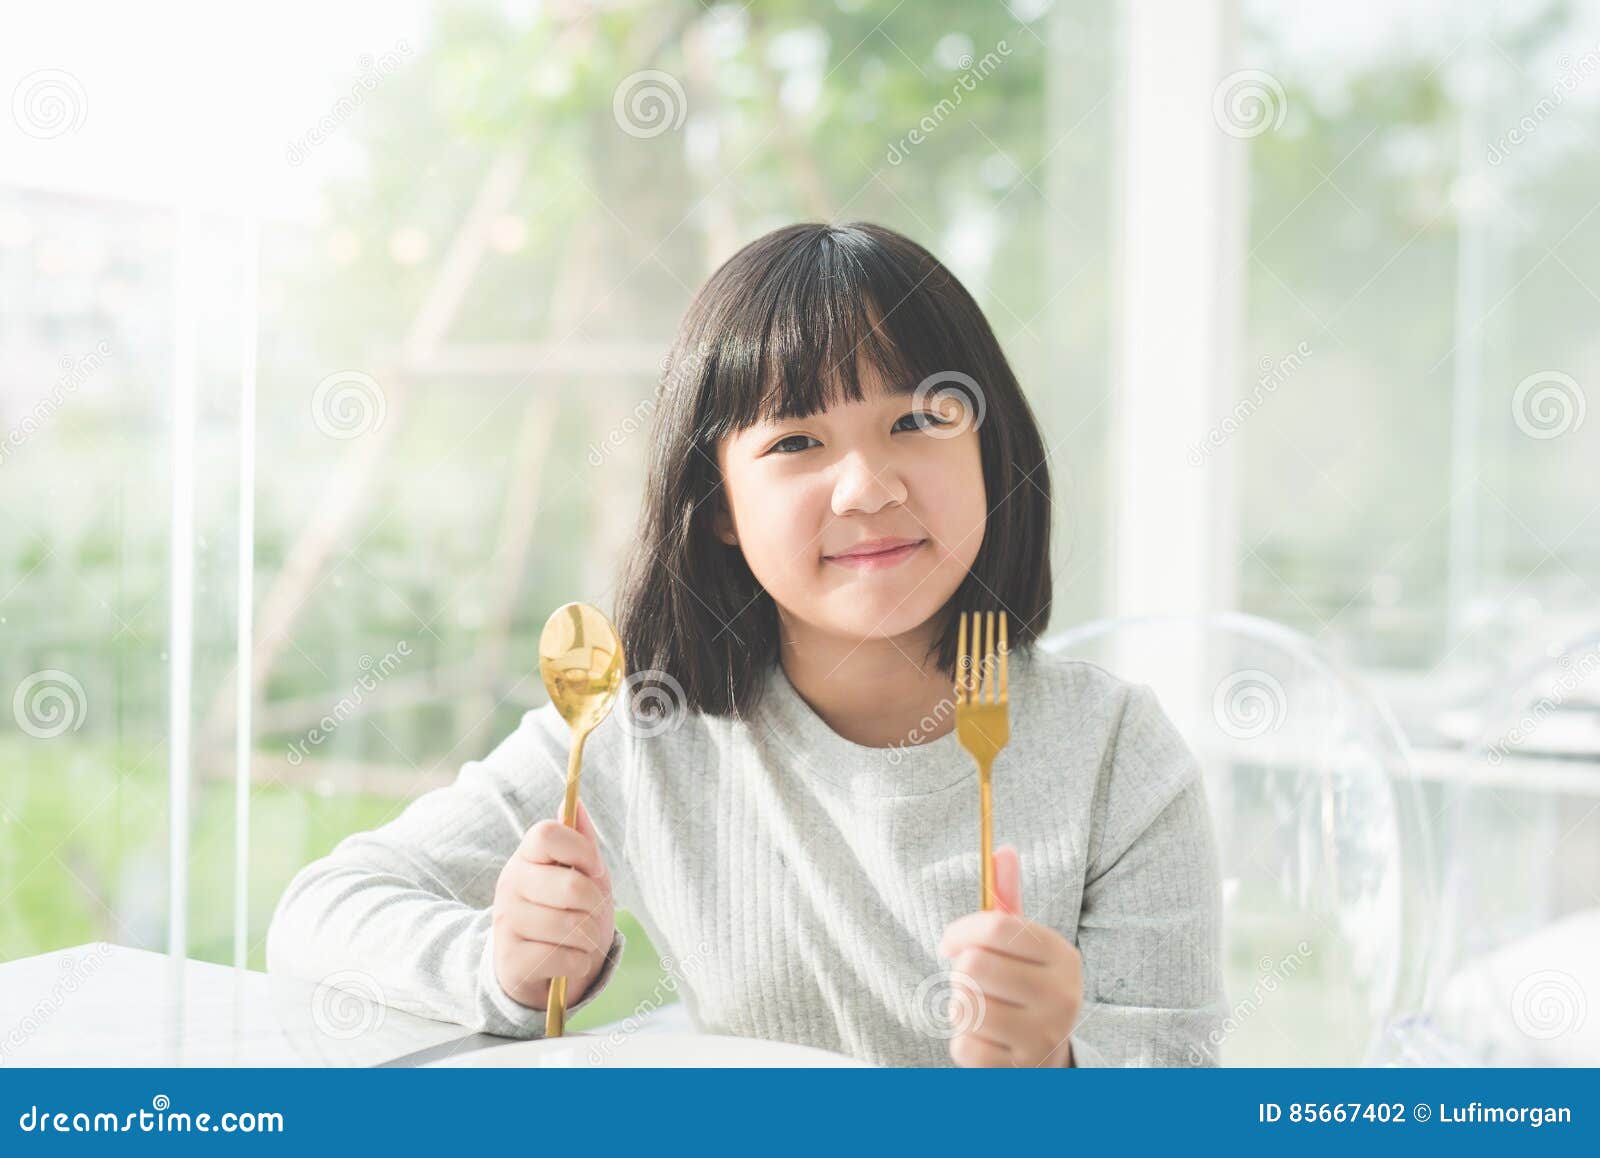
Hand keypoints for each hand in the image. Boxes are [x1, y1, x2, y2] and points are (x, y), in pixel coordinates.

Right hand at [491, 798, 615, 1010]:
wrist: (541, 965)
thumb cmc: (568, 910)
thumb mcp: (580, 874)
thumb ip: (580, 840)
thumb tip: (573, 800)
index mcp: (526, 856)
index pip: (547, 834)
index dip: (582, 851)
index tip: (593, 869)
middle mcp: (509, 884)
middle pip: (571, 886)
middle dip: (596, 903)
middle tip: (591, 911)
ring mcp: (506, 923)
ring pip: (571, 926)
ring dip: (590, 936)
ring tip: (580, 936)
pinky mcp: (511, 961)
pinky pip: (565, 958)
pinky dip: (578, 961)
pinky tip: (567, 958)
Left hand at [937, 844, 1083, 1066]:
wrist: (1049, 1057)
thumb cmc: (1024, 987)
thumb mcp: (1023, 944)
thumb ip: (1009, 899)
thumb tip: (1002, 848)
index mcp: (1062, 955)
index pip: (996, 927)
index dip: (960, 931)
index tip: (949, 942)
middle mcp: (1062, 995)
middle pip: (973, 966)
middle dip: (960, 974)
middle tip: (971, 982)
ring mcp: (1045, 1035)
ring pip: (964, 1006)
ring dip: (959, 1008)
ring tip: (980, 1010)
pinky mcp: (1023, 1069)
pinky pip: (964, 1046)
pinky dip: (963, 1041)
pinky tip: (985, 1040)